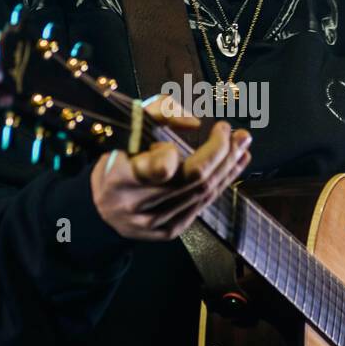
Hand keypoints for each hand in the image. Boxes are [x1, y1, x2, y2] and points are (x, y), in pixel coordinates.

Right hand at [90, 93, 251, 241]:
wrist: (101, 210)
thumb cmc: (116, 163)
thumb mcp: (125, 130)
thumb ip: (156, 114)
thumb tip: (195, 122)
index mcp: (121, 178)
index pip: (159, 169)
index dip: (180, 152)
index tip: (196, 128)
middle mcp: (139, 205)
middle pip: (194, 178)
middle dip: (222, 152)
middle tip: (238, 133)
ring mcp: (156, 222)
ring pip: (204, 192)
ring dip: (229, 166)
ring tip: (243, 145)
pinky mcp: (170, 231)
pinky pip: (203, 204)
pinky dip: (222, 181)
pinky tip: (236, 165)